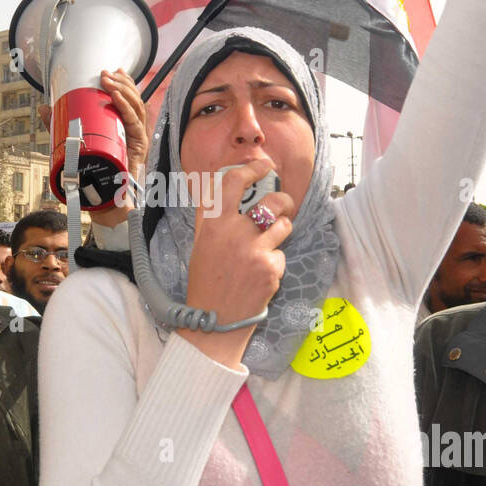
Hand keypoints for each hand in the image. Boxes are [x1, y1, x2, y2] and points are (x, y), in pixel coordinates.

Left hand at [39, 70, 148, 229]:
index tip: (113, 71)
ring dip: (124, 91)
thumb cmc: (92, 170)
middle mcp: (134, 130)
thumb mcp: (73, 141)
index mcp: (123, 126)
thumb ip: (60, 126)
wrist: (102, 197)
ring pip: (137, 108)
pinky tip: (117, 98)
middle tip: (105, 74)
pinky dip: (127, 109)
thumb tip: (43, 108)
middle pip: (134, 99)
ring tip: (109, 82)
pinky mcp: (137, 148)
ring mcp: (137, 138)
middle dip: (121, 83)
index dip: (124, 83)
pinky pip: (135, 124)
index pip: (129, 99)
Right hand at [177, 159, 294, 369]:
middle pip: (273, 201)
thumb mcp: (201, 243)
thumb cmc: (206, 280)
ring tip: (266, 247)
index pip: (235, 183)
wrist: (214, 320)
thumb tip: (221, 187)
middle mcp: (235, 233)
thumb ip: (212, 216)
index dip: (252, 168)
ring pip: (284, 226)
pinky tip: (260, 275)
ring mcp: (256, 251)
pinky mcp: (271, 269)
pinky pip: (281, 255)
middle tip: (283, 206)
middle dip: (284, 201)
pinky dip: (274, 263)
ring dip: (279, 233)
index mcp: (214, 224)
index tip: (264, 165)